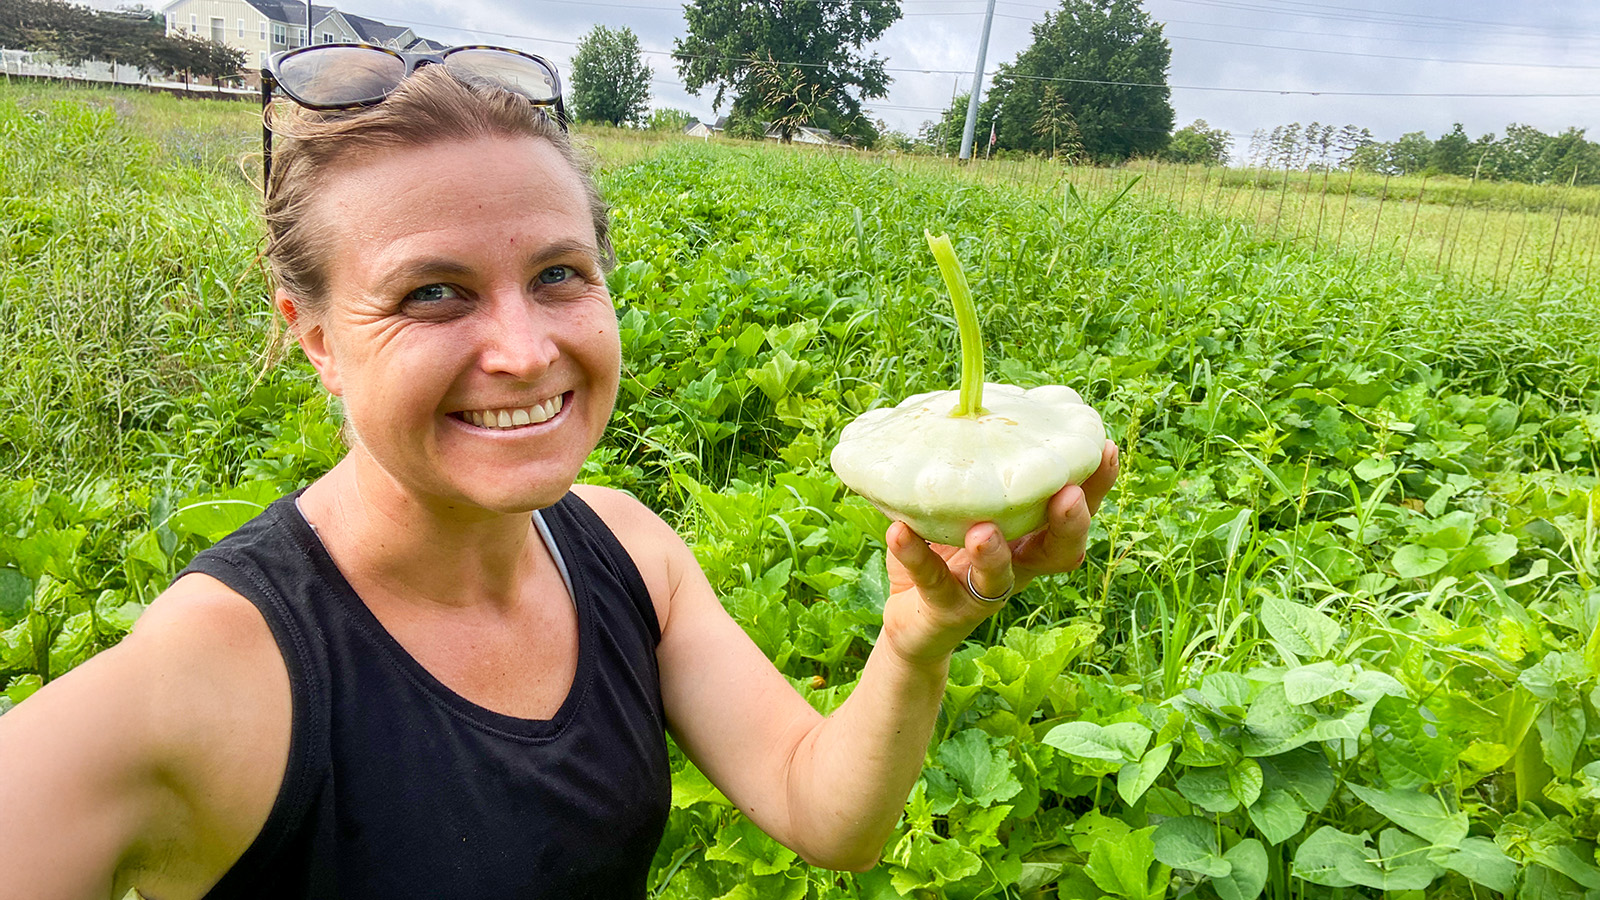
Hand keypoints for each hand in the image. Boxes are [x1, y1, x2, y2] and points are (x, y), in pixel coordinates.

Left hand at [879, 440, 1119, 666]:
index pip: (1075, 510)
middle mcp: (1018, 565)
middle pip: (1060, 552)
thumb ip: (970, 468)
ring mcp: (984, 592)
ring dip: (994, 553)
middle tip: (1067, 496)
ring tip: (982, 529)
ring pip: (1002, 579)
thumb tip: (964, 398)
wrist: (912, 617)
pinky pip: (932, 582)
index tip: (1106, 448)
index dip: (1097, 485)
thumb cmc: (943, 546)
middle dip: (1070, 525)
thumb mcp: (960, 504)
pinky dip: (916, 556)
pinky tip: (898, 531)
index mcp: (1030, 535)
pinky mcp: (945, 610)